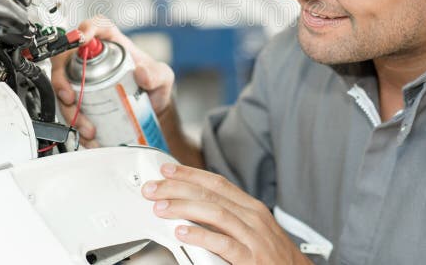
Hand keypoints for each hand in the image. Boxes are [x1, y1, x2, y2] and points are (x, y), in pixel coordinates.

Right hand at [51, 15, 175, 147]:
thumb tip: (142, 73)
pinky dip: (76, 125)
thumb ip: (157, 74)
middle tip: (71, 97)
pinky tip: (90, 136)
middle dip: (61, 79)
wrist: (152, 112)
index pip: (97, 26)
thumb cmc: (154, 86)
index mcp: (114, 44)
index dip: (86, 28)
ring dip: (70, 110)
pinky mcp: (82, 101)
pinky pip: (70, 110)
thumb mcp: (163, 77)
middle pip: (66, 59)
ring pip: (63, 89)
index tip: (81, 39)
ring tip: (89, 128)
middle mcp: (94, 59)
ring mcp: (85, 80)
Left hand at [142, 163, 311, 264]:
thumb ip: (227, 215)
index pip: (217, 183)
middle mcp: (253, 218)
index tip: (167, 170)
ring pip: (215, 213)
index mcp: (251, 208)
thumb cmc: (272, 256)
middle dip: (178, 188)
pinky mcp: (251, 259)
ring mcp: (253, 237)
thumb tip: (195, 204)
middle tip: (153, 189)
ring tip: (161, 208)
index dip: (190, 174)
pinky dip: (200, 235)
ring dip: (184, 208)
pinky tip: (183, 233)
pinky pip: (223, 243)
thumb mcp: (252, 228)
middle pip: (211, 194)